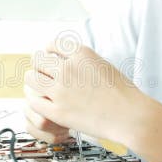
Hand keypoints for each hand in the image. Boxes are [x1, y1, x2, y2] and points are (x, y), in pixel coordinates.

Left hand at [23, 42, 142, 143]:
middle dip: (40, 65)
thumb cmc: (123, 93)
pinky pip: (34, 100)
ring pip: (32, 78)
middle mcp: (68, 69)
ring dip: (34, 80)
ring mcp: (60, 90)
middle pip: (38, 59)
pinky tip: (43, 101)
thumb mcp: (102, 64)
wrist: (130, 117)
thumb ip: (82, 60)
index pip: (52, 44)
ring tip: (40, 86)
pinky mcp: (57, 111)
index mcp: (81, 54)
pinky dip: (36, 99)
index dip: (48, 51)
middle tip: (42, 72)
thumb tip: (66, 59)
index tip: (49, 57)